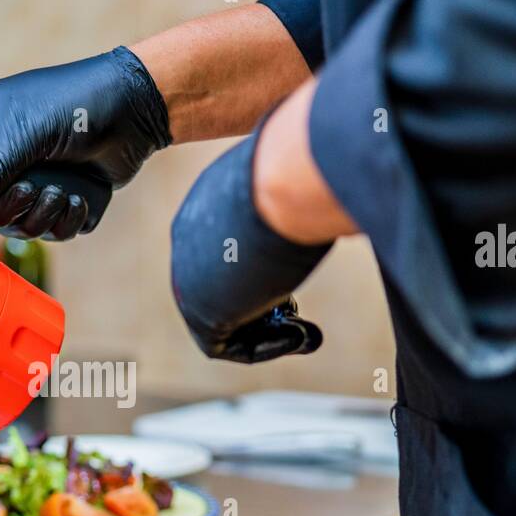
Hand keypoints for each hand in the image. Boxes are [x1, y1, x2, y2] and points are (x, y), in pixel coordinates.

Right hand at [0, 47, 170, 239]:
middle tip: (32, 189)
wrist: (135, 109)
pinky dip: (66, 221)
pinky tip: (79, 197)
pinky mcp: (65, 200)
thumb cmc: (75, 102)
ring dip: (42, 216)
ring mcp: (36, 182)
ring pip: (21, 226)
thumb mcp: (23, 130)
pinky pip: (54, 231)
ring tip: (63, 191)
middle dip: (13, 209)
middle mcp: (5, 161)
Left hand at [171, 131, 330, 362]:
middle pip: (221, 283)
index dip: (262, 265)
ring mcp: (186, 277)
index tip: (294, 275)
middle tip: (298, 311)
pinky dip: (266, 346)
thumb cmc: (297, 169)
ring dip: (265, 331)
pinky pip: (226, 345)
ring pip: (224, 317)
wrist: (282, 183)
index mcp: (206, 199)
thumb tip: (328, 186)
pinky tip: (299, 336)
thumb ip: (296, 192)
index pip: (225, 244)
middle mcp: (188, 237)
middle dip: (261, 303)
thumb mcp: (293, 177)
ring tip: (304, 331)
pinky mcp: (199, 313)